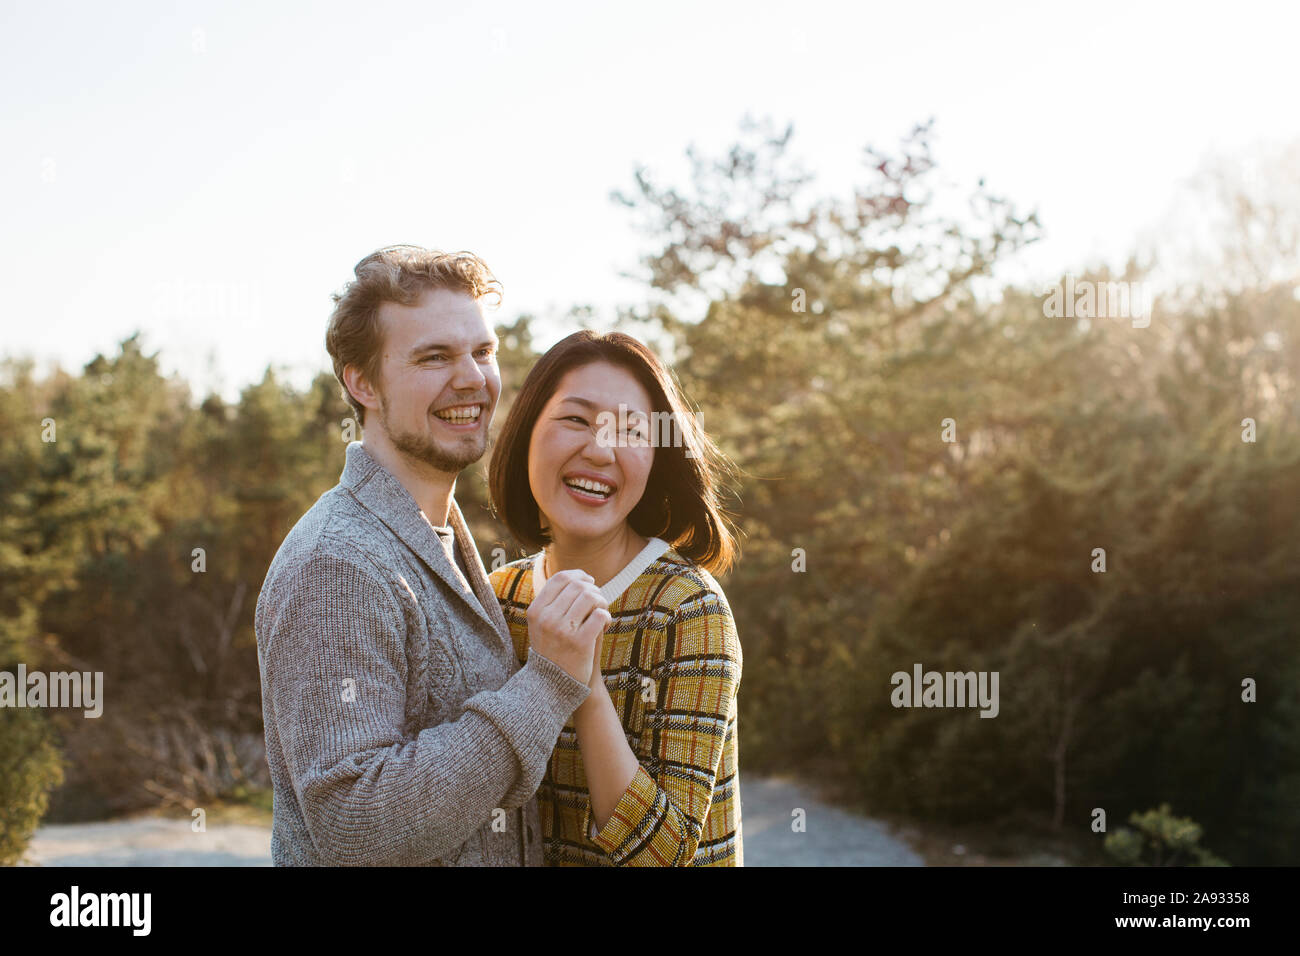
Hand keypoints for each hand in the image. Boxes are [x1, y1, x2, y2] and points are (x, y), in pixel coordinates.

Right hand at [527, 569, 610, 684]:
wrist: (553, 685)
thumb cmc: (553, 649)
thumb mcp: (543, 624)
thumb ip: (557, 601)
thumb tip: (581, 576)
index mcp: (536, 610)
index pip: (560, 578)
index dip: (578, 575)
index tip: (589, 581)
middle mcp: (547, 618)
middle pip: (579, 586)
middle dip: (593, 590)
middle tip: (597, 604)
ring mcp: (562, 631)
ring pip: (591, 597)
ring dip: (602, 603)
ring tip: (601, 615)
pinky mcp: (580, 643)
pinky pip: (600, 615)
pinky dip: (607, 617)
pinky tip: (604, 626)